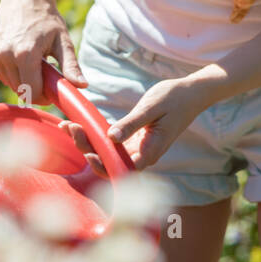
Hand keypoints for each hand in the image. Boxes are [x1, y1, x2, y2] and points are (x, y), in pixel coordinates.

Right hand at [0, 0, 85, 107]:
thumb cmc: (47, 20)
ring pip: (10, 83)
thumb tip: (82, 86)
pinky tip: (21, 56)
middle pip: (20, 89)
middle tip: (47, 72)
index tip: (52, 91)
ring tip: (35, 60)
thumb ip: (71, 66)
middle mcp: (4, 55)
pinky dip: (13, 72)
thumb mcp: (63, 41)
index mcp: (24, 54)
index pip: (32, 91)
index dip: (44, 97)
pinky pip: (2, 74)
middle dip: (35, 87)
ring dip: (24, 80)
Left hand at [59, 77, 207, 173]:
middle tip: (70, 127)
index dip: (101, 164)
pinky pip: (111, 144)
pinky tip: (79, 125)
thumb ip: (132, 124)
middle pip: (110, 162)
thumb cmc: (175, 98)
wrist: (192, 93)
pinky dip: (95, 136)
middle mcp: (143, 155)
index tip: (86, 150)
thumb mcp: (152, 107)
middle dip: (87, 149)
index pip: (122, 168)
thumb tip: (111, 137)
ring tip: (68, 125)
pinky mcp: (134, 140)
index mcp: (151, 151)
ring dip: (87, 143)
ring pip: (108, 154)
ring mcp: (138, 148)